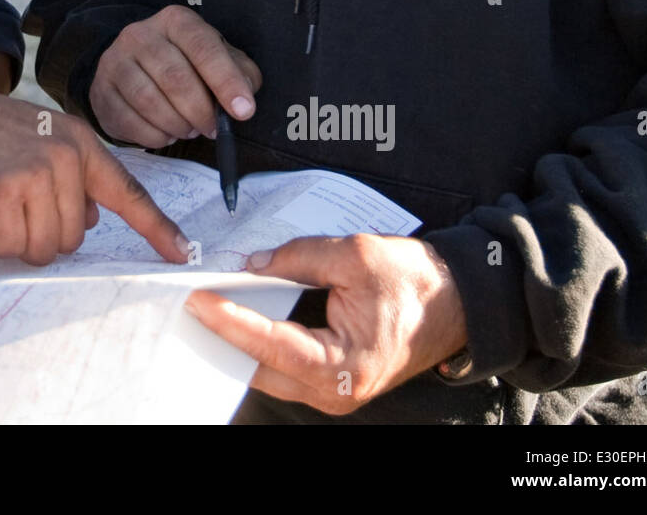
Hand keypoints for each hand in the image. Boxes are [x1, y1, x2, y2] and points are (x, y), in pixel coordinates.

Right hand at [0, 80, 189, 266]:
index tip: (182, 254)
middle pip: (73, 240)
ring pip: (42, 249)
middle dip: (37, 234)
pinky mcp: (5, 191)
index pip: (128, 192)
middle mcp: (66, 155)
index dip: (157, 228)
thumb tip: (88, 221)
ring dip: (10, 239)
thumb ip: (68, 177)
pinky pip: (7, 246)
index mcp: (80, 142)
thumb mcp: (35, 141)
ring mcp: (37, 172)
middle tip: (6, 204)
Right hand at [89, 6, 261, 146]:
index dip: (225, 81)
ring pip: (149, 102)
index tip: (243, 110)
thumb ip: (238, 73)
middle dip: (201, 112)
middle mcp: (140, 34)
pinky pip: (129, 121)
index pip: (203, 48)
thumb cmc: (185, 64)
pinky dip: (155, 136)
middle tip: (212, 128)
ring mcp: (115, 61)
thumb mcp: (217, 58)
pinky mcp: (101, 90)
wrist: (133, 66)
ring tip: (189, 129)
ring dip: (177, 125)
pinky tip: (166, 133)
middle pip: (175, 78)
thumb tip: (244, 99)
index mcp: (176, 21)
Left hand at [184, 235, 468, 414]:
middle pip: (263, 367)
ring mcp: (334, 391)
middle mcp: (336, 390)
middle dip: (224, 336)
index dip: (231, 320)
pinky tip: (238, 319)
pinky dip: (259, 343)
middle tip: (189, 303)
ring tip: (207, 309)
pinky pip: (285, 366)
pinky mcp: (332, 381)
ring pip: (269, 371)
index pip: (272, 344)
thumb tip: (254, 264)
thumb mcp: (354, 255)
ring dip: (238, 341)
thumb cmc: (414, 282)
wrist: (456, 302)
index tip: (198, 300)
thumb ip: (298, 258)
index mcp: (345, 365)